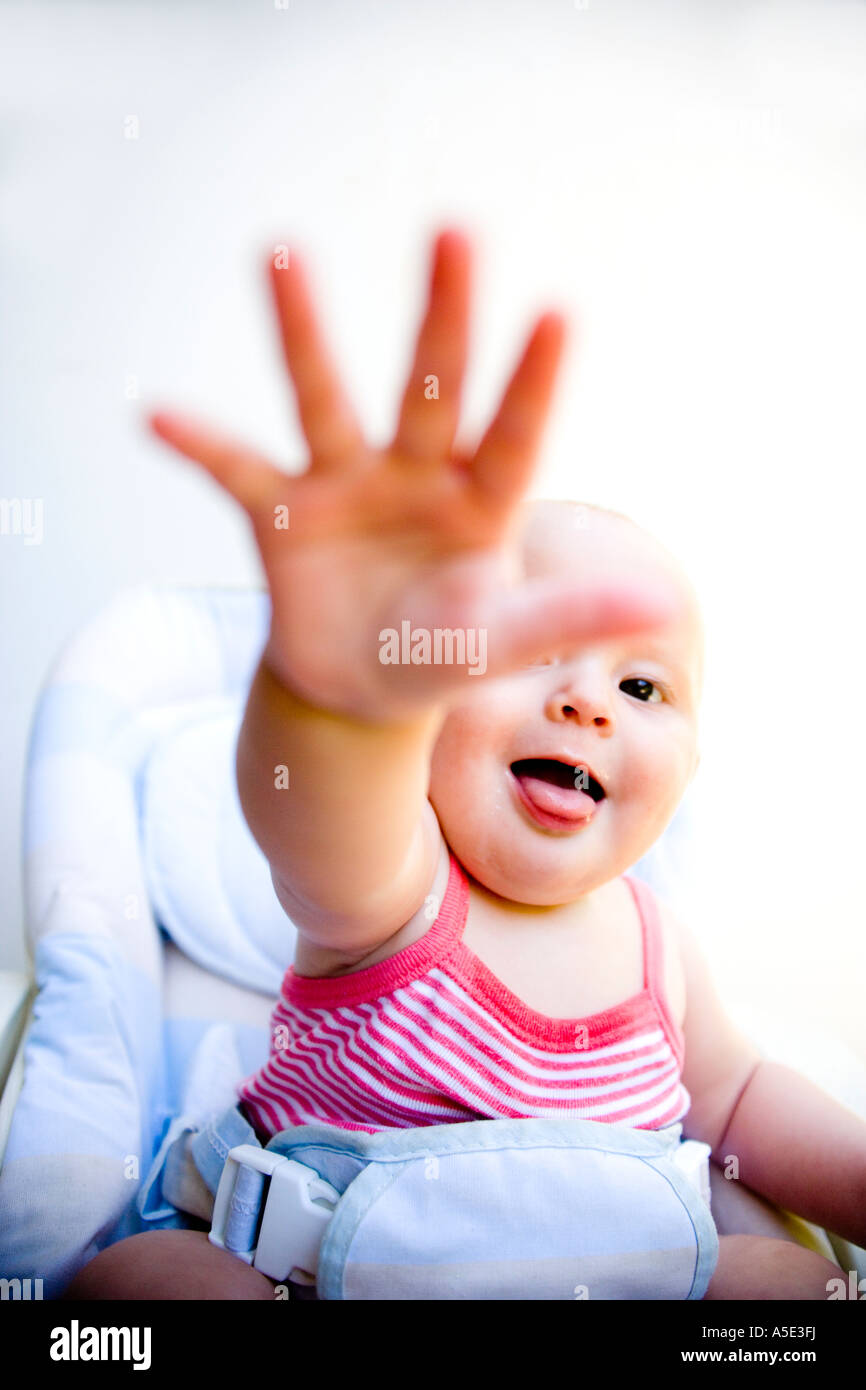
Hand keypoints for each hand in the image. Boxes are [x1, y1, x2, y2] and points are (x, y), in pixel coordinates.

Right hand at [147, 229, 670, 720]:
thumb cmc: (441, 651)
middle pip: (431, 386)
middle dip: (443, 315)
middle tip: (457, 230)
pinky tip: (156, 414)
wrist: (359, 686)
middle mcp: (415, 471)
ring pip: (325, 398)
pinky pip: (237, 470)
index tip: (559, 312)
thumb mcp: (500, 641)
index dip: (533, 383)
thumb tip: (660, 605)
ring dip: (303, 332)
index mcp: (481, 500)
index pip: (515, 435)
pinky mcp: (283, 511)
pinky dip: (200, 445)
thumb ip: (565, 618)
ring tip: (283, 251)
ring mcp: (346, 482)